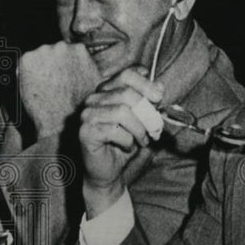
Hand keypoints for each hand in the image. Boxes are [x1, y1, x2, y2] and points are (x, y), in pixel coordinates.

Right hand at [79, 66, 163, 217]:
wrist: (108, 170)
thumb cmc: (124, 143)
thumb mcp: (141, 120)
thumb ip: (147, 102)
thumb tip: (159, 87)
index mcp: (107, 90)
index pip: (127, 74)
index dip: (146, 84)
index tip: (159, 97)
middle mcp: (94, 98)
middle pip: (126, 94)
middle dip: (147, 113)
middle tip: (154, 129)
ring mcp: (87, 114)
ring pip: (122, 112)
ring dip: (138, 129)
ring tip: (142, 140)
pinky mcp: (85, 132)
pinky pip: (114, 130)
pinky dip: (127, 140)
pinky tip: (127, 146)